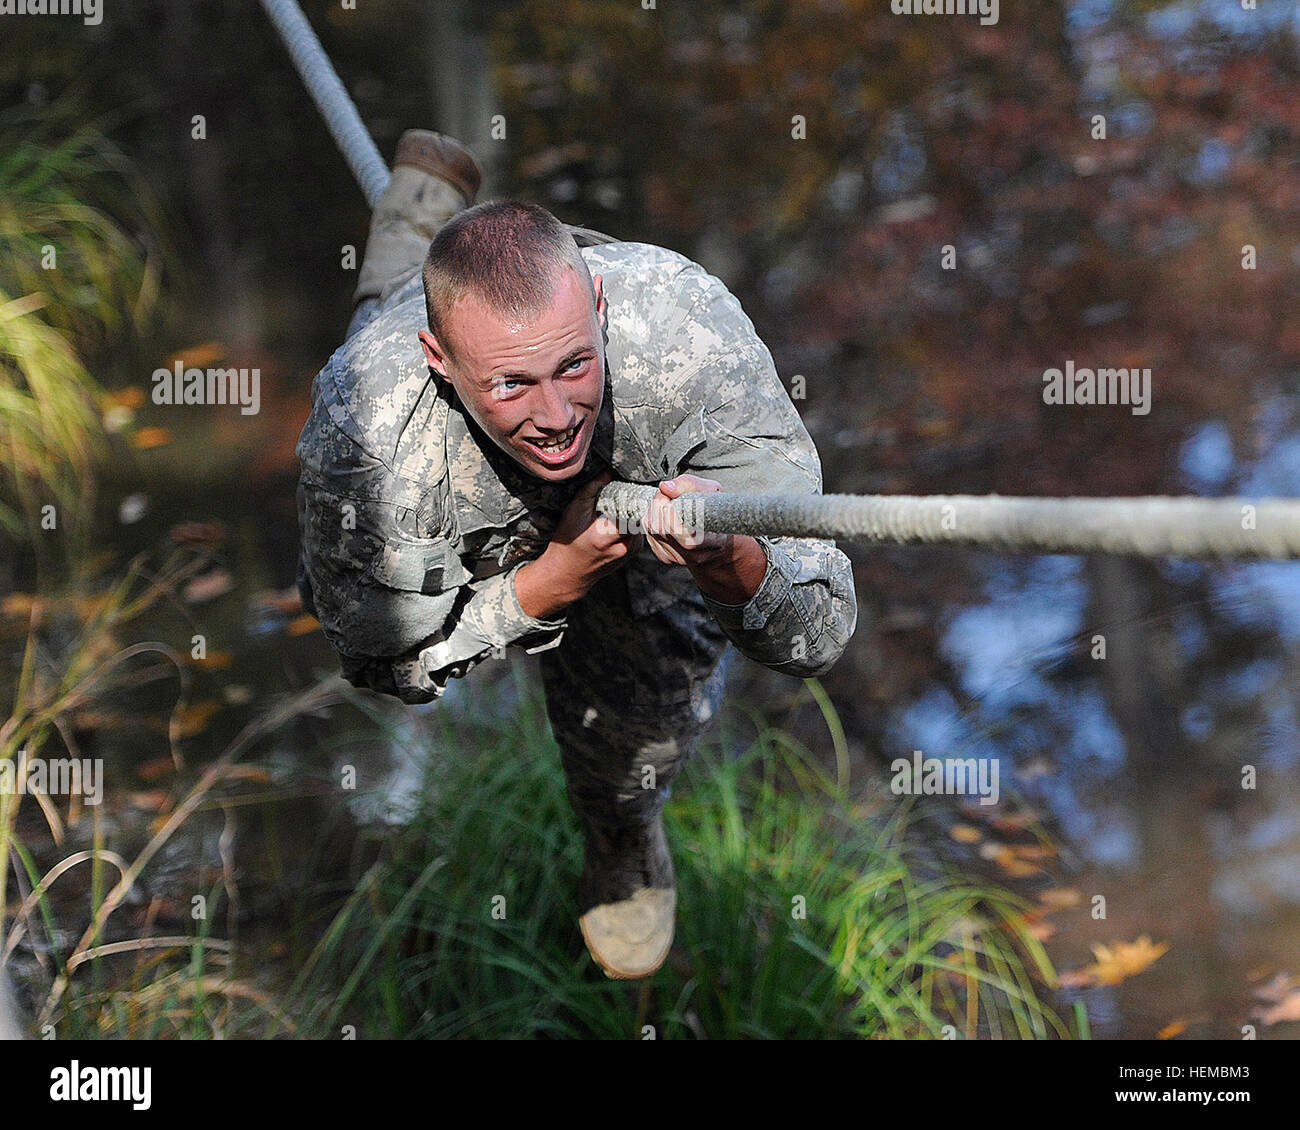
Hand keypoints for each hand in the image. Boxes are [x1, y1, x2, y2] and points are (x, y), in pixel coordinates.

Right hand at [515, 470, 642, 617]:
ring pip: (641, 522)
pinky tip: (623, 516)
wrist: (568, 574)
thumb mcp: (573, 513)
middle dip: (636, 500)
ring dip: (636, 511)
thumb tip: (608, 472)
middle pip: (639, 515)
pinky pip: (639, 531)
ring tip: (626, 501)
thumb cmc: (567, 543)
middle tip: (630, 488)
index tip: (628, 483)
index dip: (632, 493)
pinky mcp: (632, 553)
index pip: (630, 508)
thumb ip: (590, 491)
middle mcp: (621, 546)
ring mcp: (629, 551)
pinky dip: (634, 521)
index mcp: (605, 535)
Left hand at [643, 475, 732, 567]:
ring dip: (654, 510)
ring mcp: (675, 557)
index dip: (671, 513)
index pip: (681, 533)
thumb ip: (689, 485)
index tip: (672, 497)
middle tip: (667, 494)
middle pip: (660, 528)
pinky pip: (648, 533)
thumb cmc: (717, 513)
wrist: (718, 540)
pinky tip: (663, 514)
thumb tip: (665, 487)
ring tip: (667, 502)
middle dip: (659, 504)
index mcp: (709, 542)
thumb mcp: (713, 491)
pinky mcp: (663, 556)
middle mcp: (690, 554)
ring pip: (651, 529)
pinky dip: (652, 518)